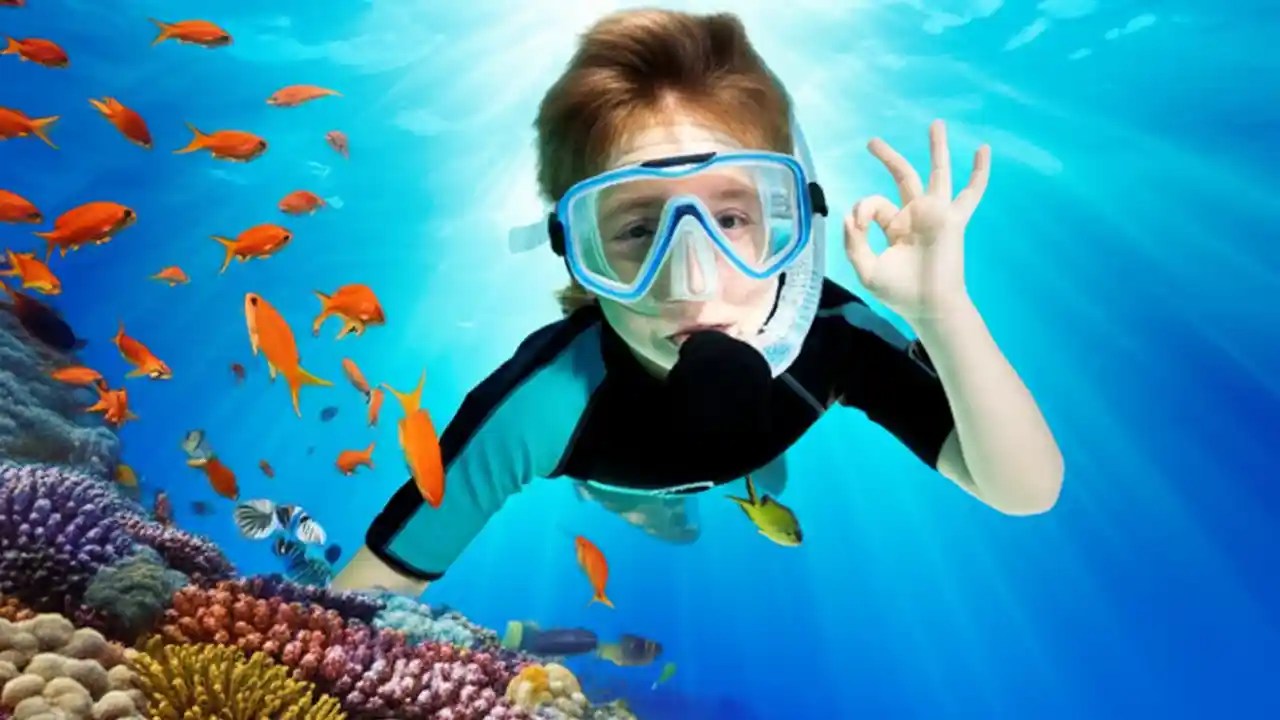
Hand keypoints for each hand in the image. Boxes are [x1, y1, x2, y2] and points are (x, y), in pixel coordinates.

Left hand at [844, 120, 990, 321]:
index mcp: (894, 225)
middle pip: (902, 176)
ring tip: (935, 124)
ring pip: (937, 173)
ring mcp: (935, 214)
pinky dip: (979, 173)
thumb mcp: (867, 269)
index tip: (857, 224)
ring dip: (937, 148)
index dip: (862, 210)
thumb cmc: (898, 292)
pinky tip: (983, 150)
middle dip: (888, 157)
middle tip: (872, 141)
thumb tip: (848, 215)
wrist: (929, 306)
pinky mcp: (953, 219)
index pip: (874, 204)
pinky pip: (971, 193)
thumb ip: (854, 243)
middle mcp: (915, 215)